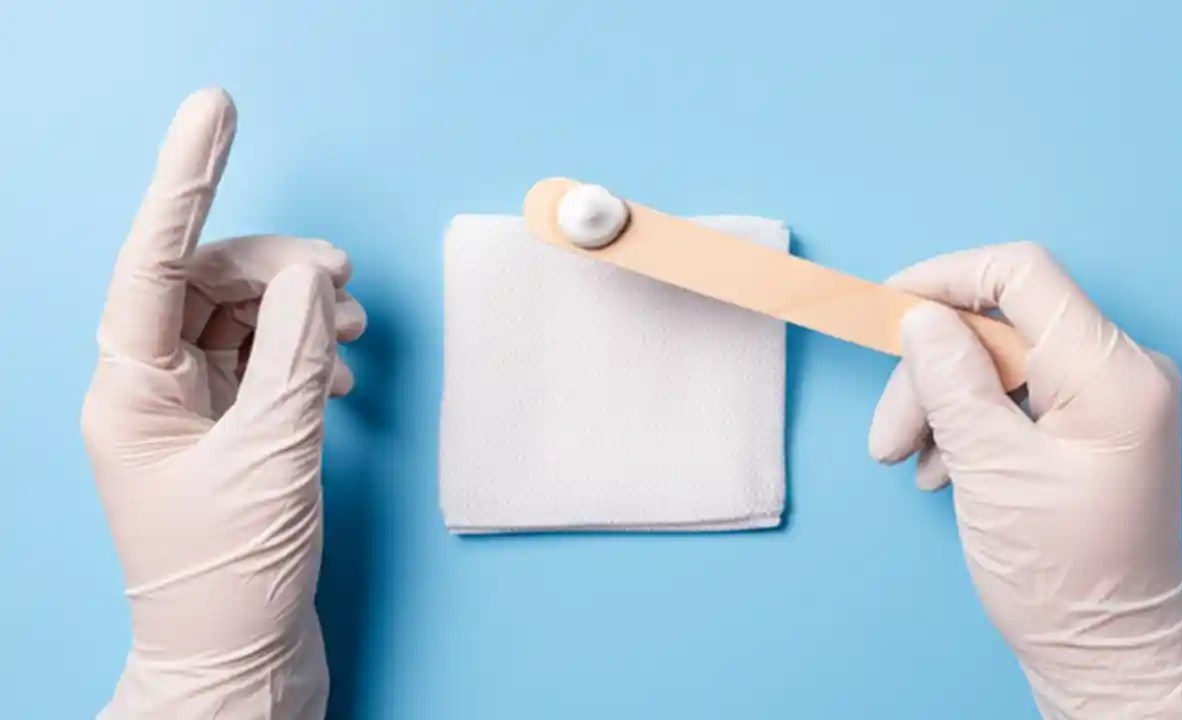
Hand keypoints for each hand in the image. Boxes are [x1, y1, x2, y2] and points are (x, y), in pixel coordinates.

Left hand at [83, 89, 365, 718]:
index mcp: (131, 389)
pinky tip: (341, 374)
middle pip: (207, 281)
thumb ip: (295, 354)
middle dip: (279, 268)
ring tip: (356, 331)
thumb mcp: (274, 454)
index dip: (188, 178)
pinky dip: (305, 352)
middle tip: (346, 281)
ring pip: (239, 317)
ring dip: (300, 312)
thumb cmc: (234, 576)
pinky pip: (259, 359)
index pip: (155, 256)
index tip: (216, 114)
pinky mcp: (223, 432)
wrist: (235, 662)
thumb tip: (309, 278)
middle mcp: (148, 389)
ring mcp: (185, 411)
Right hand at [869, 243, 1181, 717]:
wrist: (1104, 653)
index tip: (886, 306)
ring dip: (942, 404)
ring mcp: (1110, 400)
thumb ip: (952, 382)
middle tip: (887, 437)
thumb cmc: (1060, 575)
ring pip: (1000, 363)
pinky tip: (943, 469)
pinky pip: (1017, 395)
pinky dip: (970, 423)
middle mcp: (1123, 372)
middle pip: (1001, 328)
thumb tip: (920, 316)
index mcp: (1113, 374)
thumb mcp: (991, 471)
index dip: (946, 278)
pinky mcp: (1091, 425)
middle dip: (932, 373)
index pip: (1023, 274)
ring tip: (910, 463)